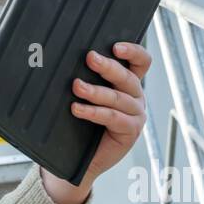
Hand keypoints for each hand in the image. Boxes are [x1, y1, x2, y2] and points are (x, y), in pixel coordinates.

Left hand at [70, 41, 150, 183]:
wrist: (80, 158)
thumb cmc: (81, 122)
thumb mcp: (85, 95)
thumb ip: (84, 76)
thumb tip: (62, 56)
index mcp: (129, 83)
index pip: (141, 62)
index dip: (133, 51)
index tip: (116, 46)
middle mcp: (136, 96)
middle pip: (127, 77)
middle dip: (108, 66)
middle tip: (90, 58)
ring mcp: (136, 114)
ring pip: (117, 97)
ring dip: (95, 91)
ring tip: (77, 87)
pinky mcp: (131, 131)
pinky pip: (112, 117)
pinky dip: (94, 112)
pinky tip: (77, 109)